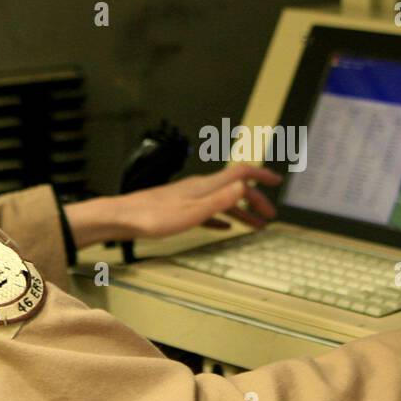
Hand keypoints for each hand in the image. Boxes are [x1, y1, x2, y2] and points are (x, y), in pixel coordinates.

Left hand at [63, 164, 282, 246]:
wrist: (123, 218)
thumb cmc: (153, 217)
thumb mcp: (192, 213)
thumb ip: (219, 200)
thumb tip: (244, 188)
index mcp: (205, 186)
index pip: (240, 174)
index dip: (261, 176)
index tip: (276, 182)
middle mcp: (200, 187)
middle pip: (234, 189)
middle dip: (255, 200)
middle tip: (268, 216)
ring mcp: (190, 197)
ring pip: (222, 200)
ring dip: (241, 211)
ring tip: (254, 225)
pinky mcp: (180, 208)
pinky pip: (208, 211)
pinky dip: (222, 217)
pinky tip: (224, 226)